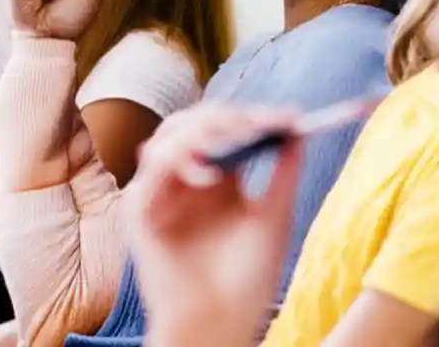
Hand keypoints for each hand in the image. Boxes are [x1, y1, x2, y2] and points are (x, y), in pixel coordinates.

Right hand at [127, 107, 303, 346]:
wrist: (219, 322)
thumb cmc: (246, 281)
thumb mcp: (274, 217)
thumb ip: (283, 172)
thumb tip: (298, 128)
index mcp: (215, 180)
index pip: (226, 130)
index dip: (254, 118)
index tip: (290, 117)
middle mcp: (185, 181)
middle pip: (195, 124)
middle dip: (229, 117)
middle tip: (260, 122)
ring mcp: (161, 192)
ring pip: (170, 135)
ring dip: (203, 130)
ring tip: (235, 141)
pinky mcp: (140, 210)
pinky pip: (152, 167)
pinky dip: (180, 160)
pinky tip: (211, 176)